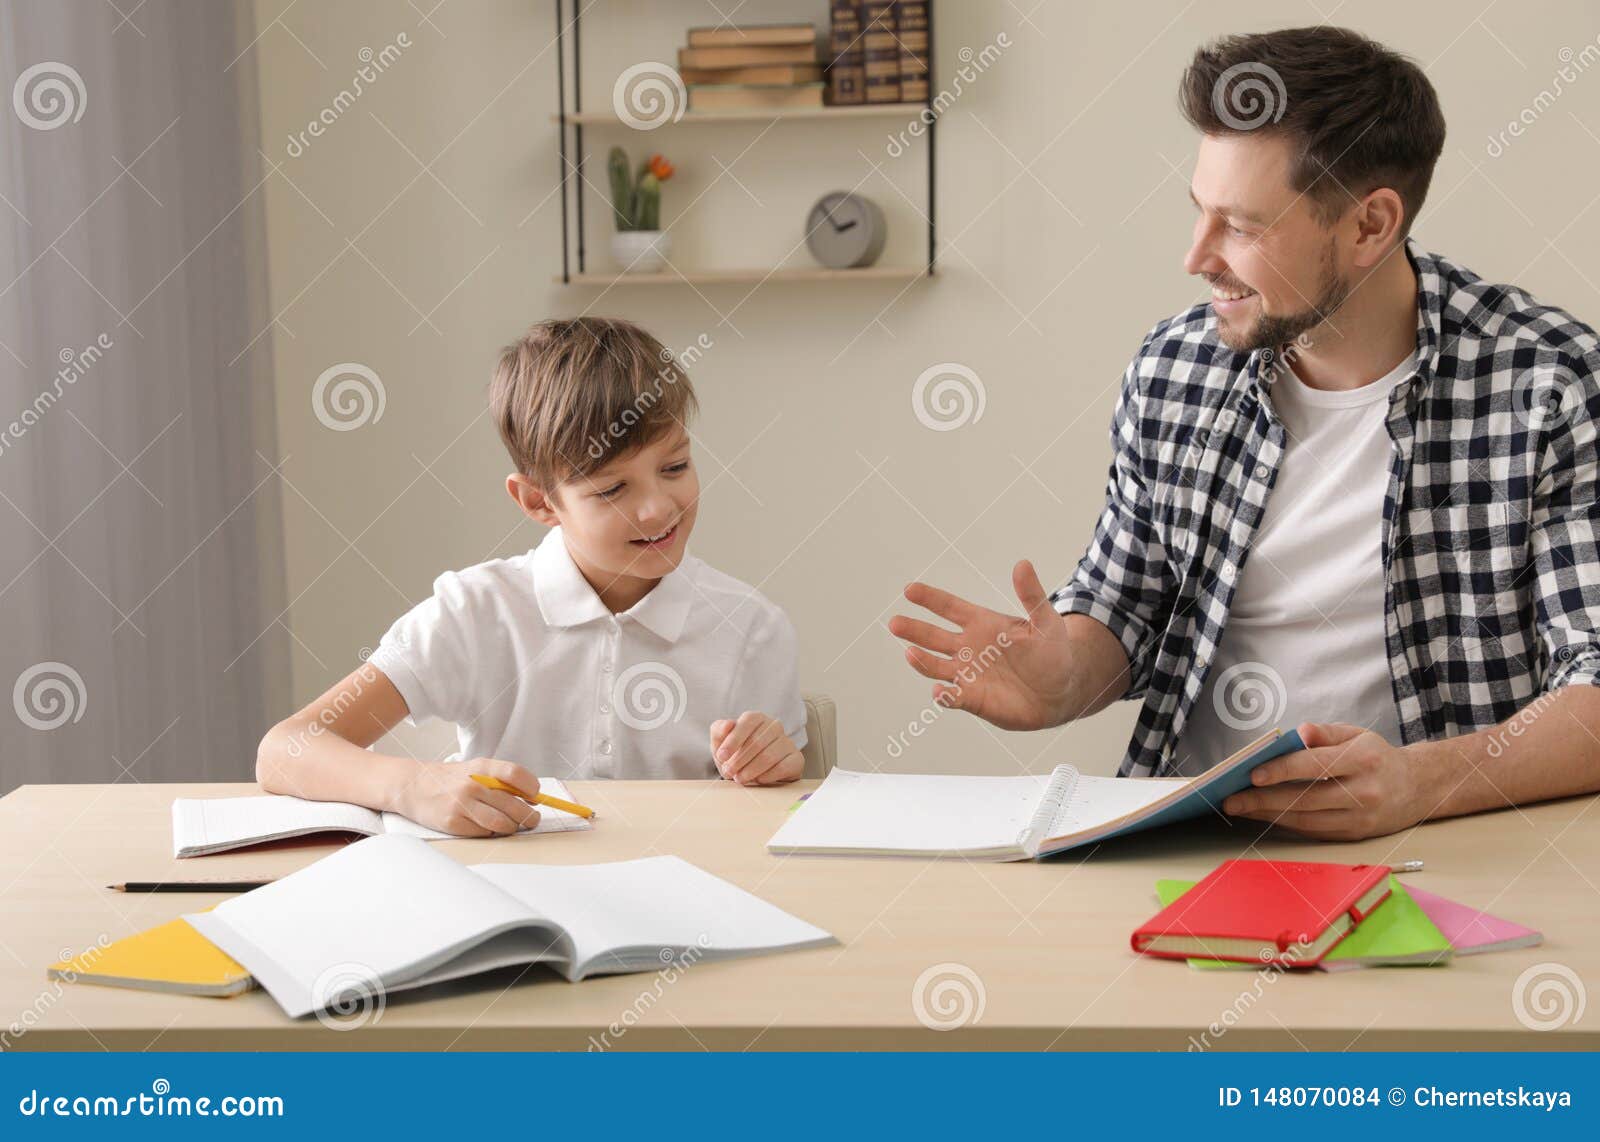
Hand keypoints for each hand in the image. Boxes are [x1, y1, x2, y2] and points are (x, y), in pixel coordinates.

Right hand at [391, 758, 541, 836]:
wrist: (414, 786)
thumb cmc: (451, 779)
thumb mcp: (476, 769)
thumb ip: (502, 780)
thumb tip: (533, 797)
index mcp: (482, 767)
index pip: (515, 774)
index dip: (531, 788)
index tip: (536, 797)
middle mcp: (472, 784)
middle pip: (514, 805)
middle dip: (529, 817)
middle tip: (532, 820)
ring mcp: (461, 804)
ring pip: (502, 823)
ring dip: (511, 828)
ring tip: (511, 825)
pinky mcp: (452, 823)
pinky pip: (484, 833)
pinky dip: (490, 832)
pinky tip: (485, 825)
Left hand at [710, 712, 803, 784]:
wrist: (752, 773)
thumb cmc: (736, 754)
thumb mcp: (720, 743)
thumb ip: (719, 731)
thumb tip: (728, 725)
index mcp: (757, 718)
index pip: (748, 721)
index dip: (734, 739)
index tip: (722, 756)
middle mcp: (774, 726)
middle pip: (757, 741)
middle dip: (739, 759)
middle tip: (728, 772)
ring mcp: (787, 742)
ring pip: (769, 756)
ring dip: (751, 770)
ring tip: (740, 779)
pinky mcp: (796, 759)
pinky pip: (783, 767)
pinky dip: (767, 776)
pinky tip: (758, 780)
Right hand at [888, 561, 1076, 730]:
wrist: (1061, 692)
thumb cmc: (1053, 653)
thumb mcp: (1045, 621)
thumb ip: (1031, 595)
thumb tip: (1023, 564)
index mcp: (982, 624)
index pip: (949, 607)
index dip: (929, 598)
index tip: (909, 589)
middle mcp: (968, 648)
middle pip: (933, 636)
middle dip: (913, 629)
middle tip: (894, 622)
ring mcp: (968, 674)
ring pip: (935, 666)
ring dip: (921, 661)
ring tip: (910, 653)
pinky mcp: (973, 699)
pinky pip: (953, 697)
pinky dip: (944, 696)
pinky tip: (938, 691)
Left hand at [1223, 722, 1424, 840]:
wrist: (1417, 789)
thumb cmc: (1377, 756)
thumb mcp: (1356, 734)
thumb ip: (1325, 733)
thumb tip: (1299, 732)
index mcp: (1363, 760)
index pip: (1315, 765)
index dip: (1282, 770)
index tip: (1252, 774)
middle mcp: (1363, 792)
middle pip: (1305, 799)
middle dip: (1263, 800)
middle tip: (1231, 799)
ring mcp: (1360, 818)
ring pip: (1306, 820)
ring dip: (1268, 816)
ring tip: (1240, 808)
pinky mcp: (1354, 835)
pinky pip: (1313, 831)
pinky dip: (1285, 824)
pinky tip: (1264, 816)